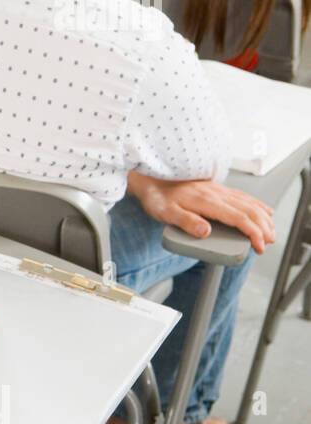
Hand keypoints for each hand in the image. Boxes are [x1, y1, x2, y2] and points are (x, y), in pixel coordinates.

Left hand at [128, 172, 275, 253]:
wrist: (152, 177)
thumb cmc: (158, 196)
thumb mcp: (166, 212)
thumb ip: (186, 222)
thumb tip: (205, 232)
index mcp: (207, 202)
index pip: (239, 218)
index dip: (253, 233)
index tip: (259, 246)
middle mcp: (216, 194)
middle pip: (250, 210)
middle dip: (264, 227)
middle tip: (269, 242)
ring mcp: (218, 190)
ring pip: (249, 202)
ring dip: (264, 217)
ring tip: (271, 231)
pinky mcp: (216, 189)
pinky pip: (243, 196)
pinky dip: (257, 205)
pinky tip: (262, 210)